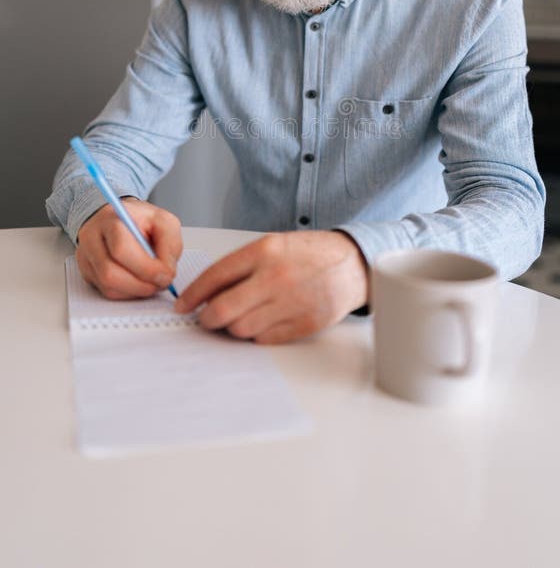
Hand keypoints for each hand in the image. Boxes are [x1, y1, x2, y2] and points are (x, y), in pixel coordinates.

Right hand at [76, 199, 182, 299]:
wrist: (119, 219)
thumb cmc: (141, 220)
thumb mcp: (163, 222)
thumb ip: (170, 244)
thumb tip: (166, 271)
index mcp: (111, 219)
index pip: (121, 249)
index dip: (146, 268)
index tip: (166, 275)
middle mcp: (92, 238)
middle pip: (109, 273)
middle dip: (141, 284)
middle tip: (161, 283)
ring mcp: (86, 256)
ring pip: (107, 286)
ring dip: (135, 291)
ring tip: (152, 283)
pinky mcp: (87, 271)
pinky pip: (106, 291)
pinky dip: (128, 292)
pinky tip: (139, 282)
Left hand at [174, 230, 368, 343]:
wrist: (351, 263)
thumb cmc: (309, 253)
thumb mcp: (272, 245)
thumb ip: (241, 266)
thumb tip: (206, 293)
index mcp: (264, 252)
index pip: (215, 276)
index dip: (193, 295)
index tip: (183, 306)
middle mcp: (276, 277)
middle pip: (223, 310)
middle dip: (208, 319)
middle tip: (206, 319)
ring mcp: (292, 302)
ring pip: (241, 329)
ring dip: (233, 327)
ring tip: (240, 318)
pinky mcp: (305, 323)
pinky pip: (264, 339)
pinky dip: (257, 335)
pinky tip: (262, 322)